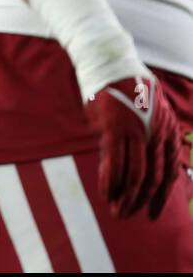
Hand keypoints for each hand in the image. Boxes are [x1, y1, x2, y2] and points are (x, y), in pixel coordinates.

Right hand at [84, 72, 180, 219]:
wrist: (108, 61)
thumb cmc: (123, 87)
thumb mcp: (144, 112)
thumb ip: (143, 139)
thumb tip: (135, 164)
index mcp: (167, 129)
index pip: (170, 172)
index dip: (162, 197)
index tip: (153, 214)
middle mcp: (156, 132)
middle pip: (153, 177)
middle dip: (141, 201)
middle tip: (127, 215)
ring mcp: (136, 131)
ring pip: (136, 174)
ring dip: (125, 196)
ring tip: (116, 210)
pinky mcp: (115, 128)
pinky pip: (115, 162)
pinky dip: (111, 180)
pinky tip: (106, 192)